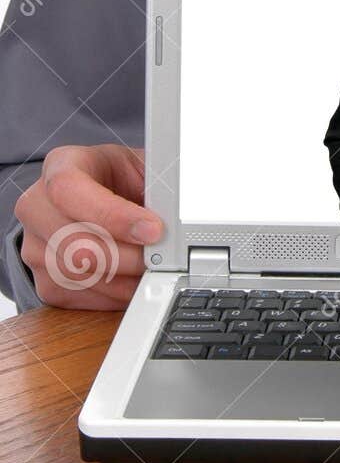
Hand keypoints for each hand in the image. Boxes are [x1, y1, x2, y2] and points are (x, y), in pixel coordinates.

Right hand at [14, 143, 163, 309]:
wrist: (101, 200)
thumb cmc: (120, 181)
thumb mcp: (140, 167)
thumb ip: (156, 184)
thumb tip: (181, 213)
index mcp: (61, 166)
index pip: (69, 189)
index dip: (112, 215)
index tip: (153, 230)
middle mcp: (37, 206)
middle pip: (72, 241)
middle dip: (127, 256)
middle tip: (160, 257)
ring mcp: (34, 246)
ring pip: (75, 275)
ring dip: (123, 280)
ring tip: (152, 270)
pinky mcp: (44, 281)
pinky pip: (76, 297)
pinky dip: (112, 296)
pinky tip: (132, 282)